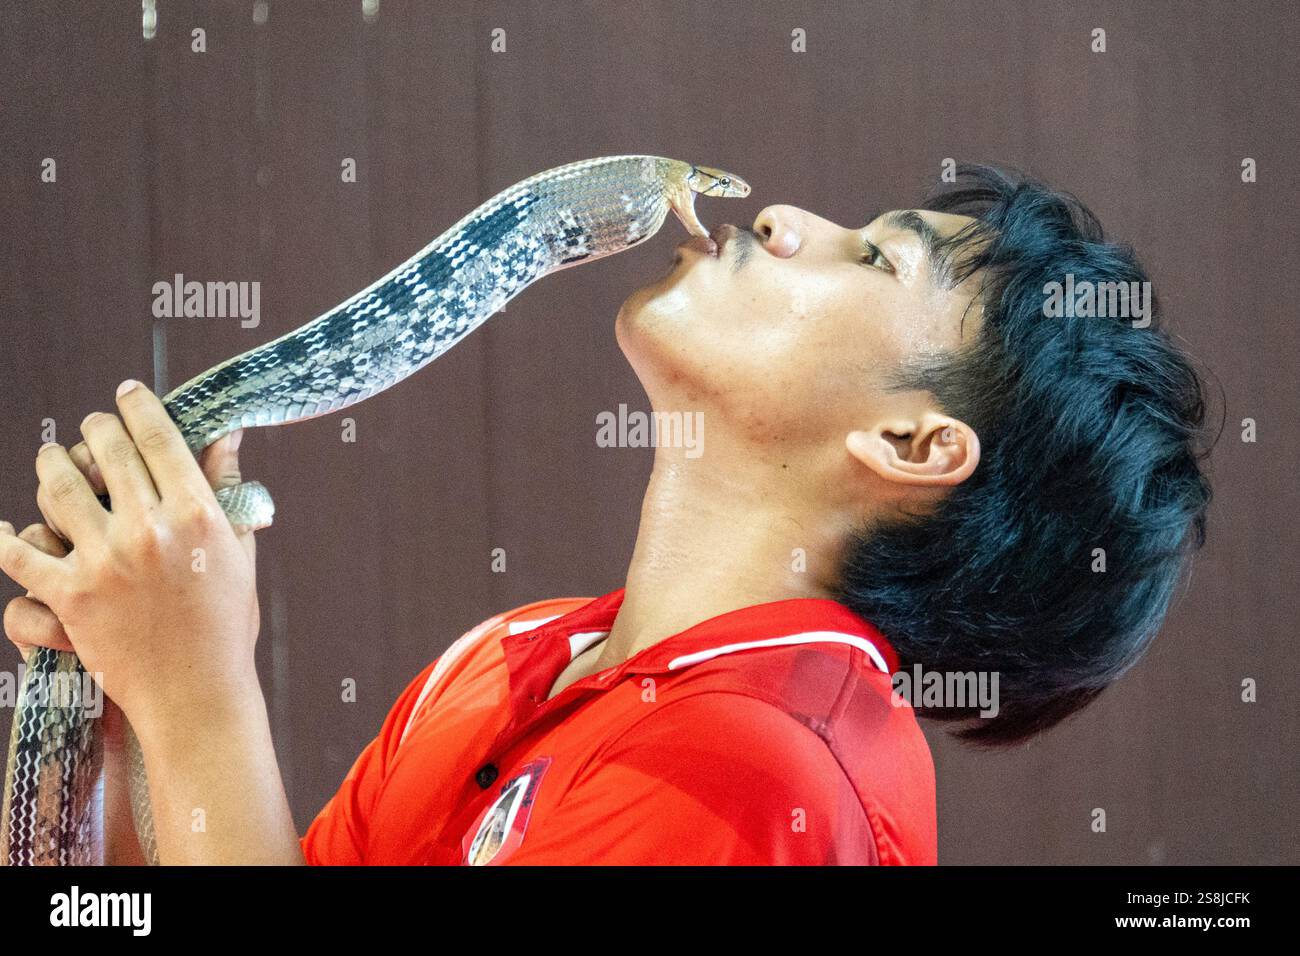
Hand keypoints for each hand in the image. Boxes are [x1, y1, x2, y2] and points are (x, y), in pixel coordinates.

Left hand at [0, 380, 258, 740]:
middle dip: (95, 429)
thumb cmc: (226, 623)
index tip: (128, 394)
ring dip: (52, 466)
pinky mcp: (68, 595)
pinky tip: (1, 530)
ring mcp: (104, 561)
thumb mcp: (239, 551)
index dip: (138, 406)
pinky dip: (2, 540)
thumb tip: (226, 436)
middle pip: (106, 450)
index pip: (158, 437)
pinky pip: (18, 555)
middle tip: (92, 428)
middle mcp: (148, 529)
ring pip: (58, 487)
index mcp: (196, 514)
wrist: (197, 693)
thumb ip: (227, 490)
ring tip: (53, 463)